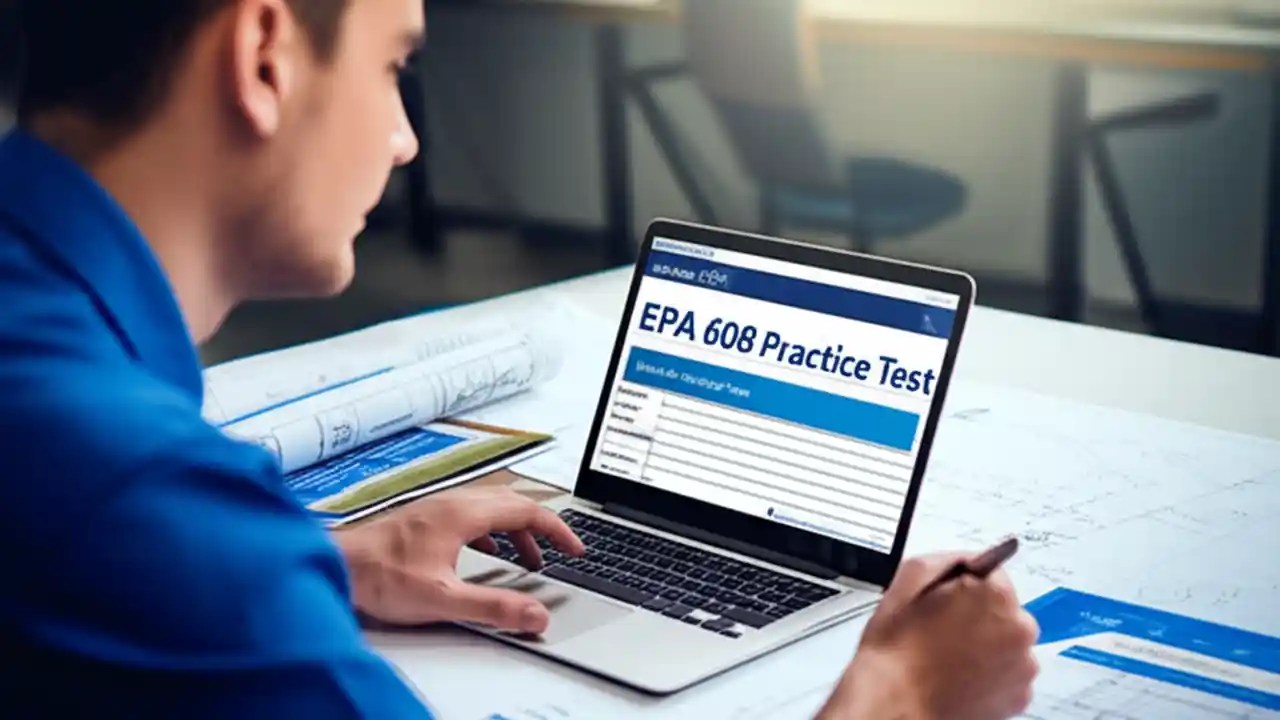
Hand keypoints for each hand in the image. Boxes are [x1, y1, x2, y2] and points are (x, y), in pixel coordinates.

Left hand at [332, 486, 584, 633]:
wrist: (336, 565)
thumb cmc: (379, 576)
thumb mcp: (444, 599)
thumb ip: (494, 607)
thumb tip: (535, 615)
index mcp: (464, 513)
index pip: (527, 511)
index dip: (557, 530)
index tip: (575, 548)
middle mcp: (453, 503)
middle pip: (513, 503)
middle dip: (542, 528)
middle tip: (561, 551)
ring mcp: (437, 509)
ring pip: (492, 508)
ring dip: (516, 530)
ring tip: (528, 559)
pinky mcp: (425, 520)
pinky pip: (473, 515)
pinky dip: (493, 532)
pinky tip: (487, 552)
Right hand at [817, 553, 1039, 719]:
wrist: (894, 702)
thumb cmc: (898, 649)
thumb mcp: (909, 578)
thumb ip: (948, 559)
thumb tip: (969, 560)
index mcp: (995, 595)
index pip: (992, 573)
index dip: (965, 586)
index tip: (950, 601)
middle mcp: (1019, 628)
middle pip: (1005, 608)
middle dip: (980, 615)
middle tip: (944, 630)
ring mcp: (1023, 665)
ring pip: (1008, 641)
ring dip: (988, 645)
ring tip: (950, 656)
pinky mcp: (1020, 696)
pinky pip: (1010, 673)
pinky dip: (992, 674)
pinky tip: (961, 675)